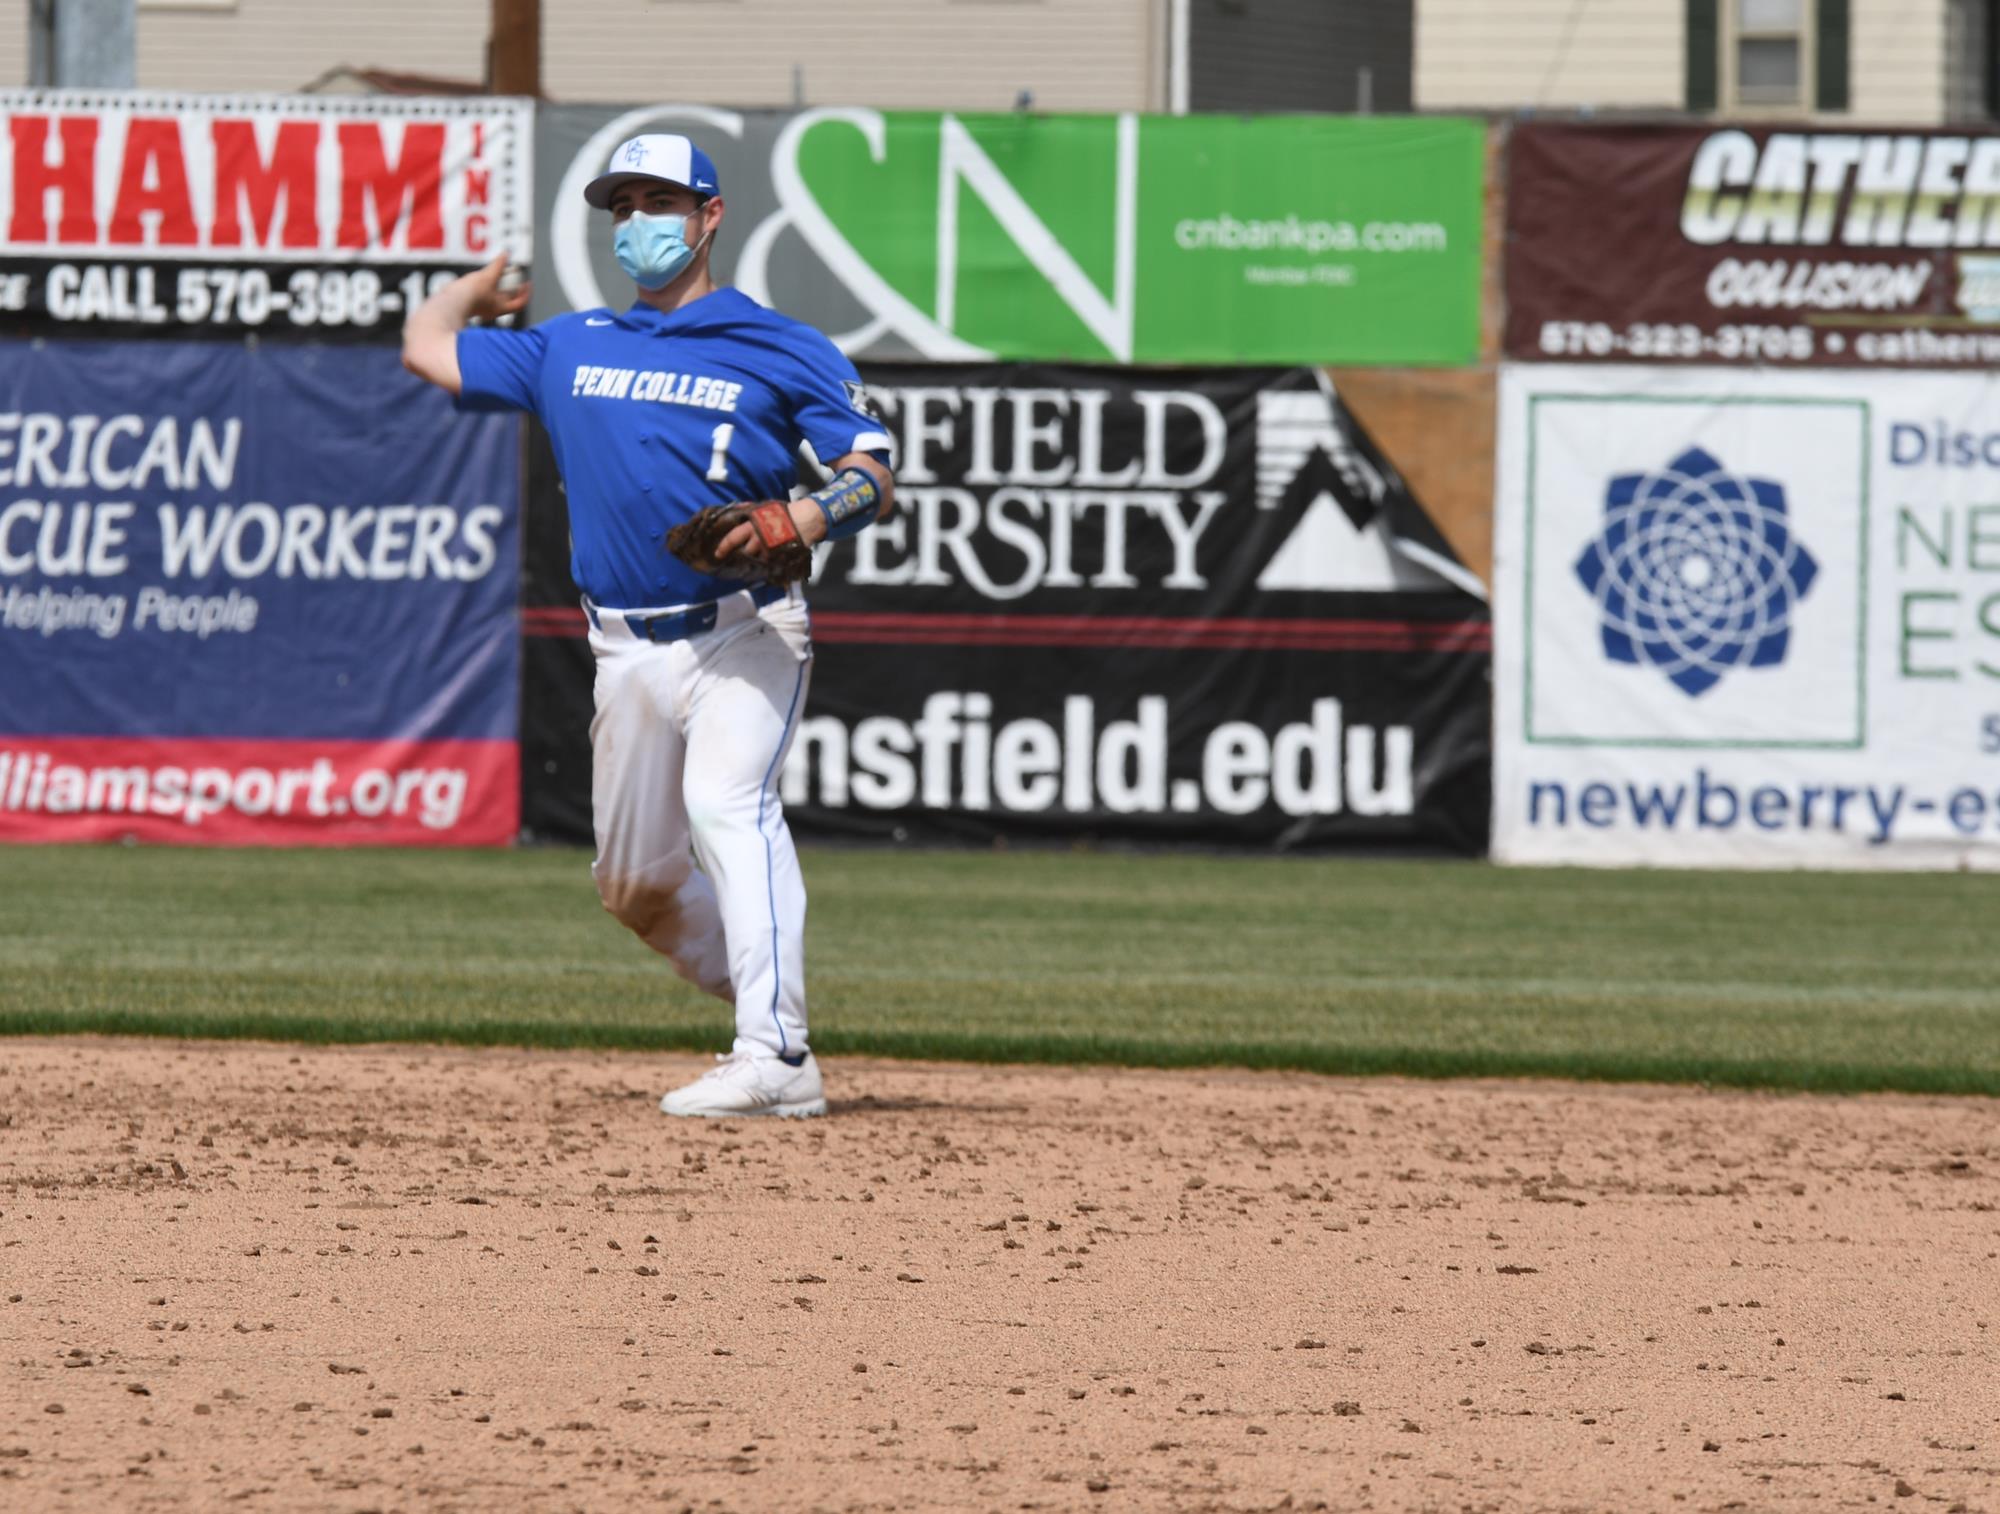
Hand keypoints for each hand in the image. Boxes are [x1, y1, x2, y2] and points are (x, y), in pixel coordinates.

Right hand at [456, 254, 531, 322]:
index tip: (528, 282)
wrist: (448, 304)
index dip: (526, 292)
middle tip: (515, 277)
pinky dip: (486, 286)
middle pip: (508, 300)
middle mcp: (492, 311)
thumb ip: (498, 265)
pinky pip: (483, 296)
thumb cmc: (470, 294)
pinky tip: (482, 277)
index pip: (520, 303)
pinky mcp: (470, 305)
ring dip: (498, 286)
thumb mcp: (488, 276)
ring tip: (498, 273)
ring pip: (494, 297)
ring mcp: (481, 309)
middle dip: (512, 288)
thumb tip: (506, 253)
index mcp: (500, 308)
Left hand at [712, 498, 826, 561]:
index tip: (717, 554)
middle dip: (744, 553)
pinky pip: (768, 563)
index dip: (723, 547)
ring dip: (755, 558)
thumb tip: (736, 508)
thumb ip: (749, 508)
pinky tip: (768, 559)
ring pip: (756, 558)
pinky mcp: (778, 556)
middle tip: (743, 554)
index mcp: (752, 524)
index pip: (733, 538)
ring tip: (758, 556)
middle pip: (745, 552)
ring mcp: (768, 548)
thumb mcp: (764, 506)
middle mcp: (758, 538)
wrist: (805, 520)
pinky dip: (765, 562)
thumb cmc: (784, 512)